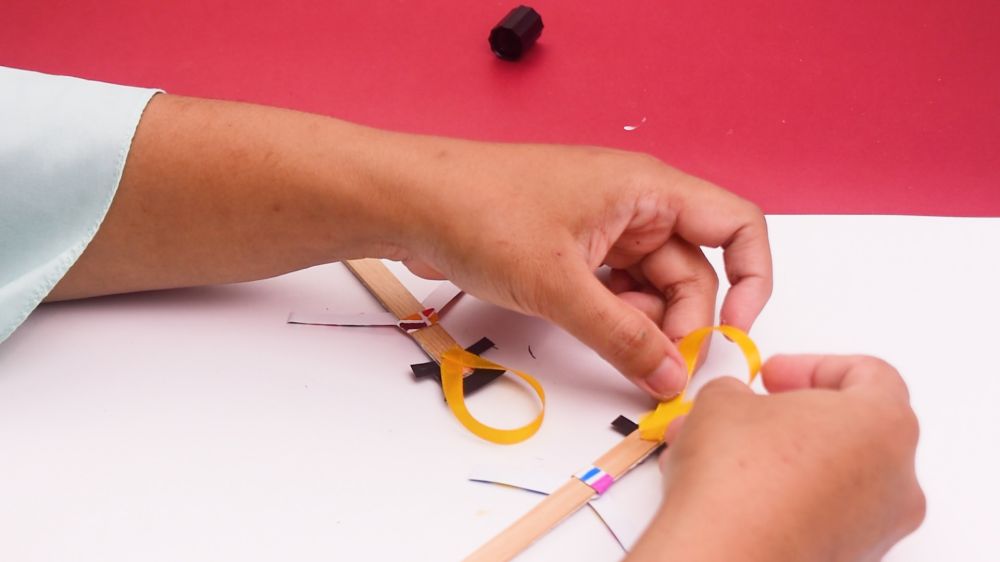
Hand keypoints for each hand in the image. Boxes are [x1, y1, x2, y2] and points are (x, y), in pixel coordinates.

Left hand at [56, 94, 769, 401]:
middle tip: (660, 367)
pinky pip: (616, 291)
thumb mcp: (560, 284)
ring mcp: (603, 229)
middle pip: (693, 269)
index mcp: (648, 189)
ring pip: (652, 286)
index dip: (751, 278)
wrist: (410, 203)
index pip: (737, 225)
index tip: (733, 330)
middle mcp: (634, 205)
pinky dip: (617, 319)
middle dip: (683, 320)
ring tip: (623, 356)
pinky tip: (602, 342)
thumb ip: (623, 336)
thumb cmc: (480, 211)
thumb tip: (671, 377)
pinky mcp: (574, 251)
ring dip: (646, 326)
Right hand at [628, 355, 924, 560]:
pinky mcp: (847, 557)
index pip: (869, 375)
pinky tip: (734, 491)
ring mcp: (875, 527)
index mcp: (885, 424)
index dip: (812, 367)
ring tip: (725, 453)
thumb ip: (737, 391)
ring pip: (835, 474)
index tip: (775, 375)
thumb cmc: (739, 480)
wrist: (725, 555)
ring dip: (783, 457)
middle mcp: (896, 480)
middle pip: (854, 428)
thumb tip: (734, 403)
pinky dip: (784, 497)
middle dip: (794, 415)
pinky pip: (821, 513)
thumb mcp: (723, 400)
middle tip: (755, 411)